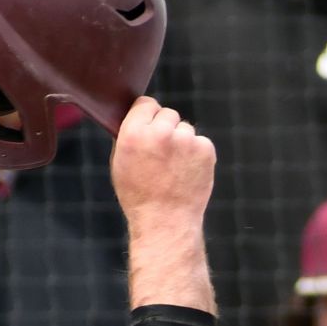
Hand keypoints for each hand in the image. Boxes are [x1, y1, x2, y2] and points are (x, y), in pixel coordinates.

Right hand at [110, 96, 214, 231]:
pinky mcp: (205, 149)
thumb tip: (140, 117)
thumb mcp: (120, 163)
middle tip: (162, 153)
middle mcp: (160, 132)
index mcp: (134, 133)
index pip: (145, 103)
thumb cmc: (139, 196)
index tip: (149, 126)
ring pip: (185, 129)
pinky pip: (200, 143)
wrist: (166, 222)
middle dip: (166, 128)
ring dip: (182, 142)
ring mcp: (185, 140)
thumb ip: (130, 136)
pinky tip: (187, 173)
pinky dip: (196, 155)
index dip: (147, 116)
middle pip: (168, 113)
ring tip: (174, 169)